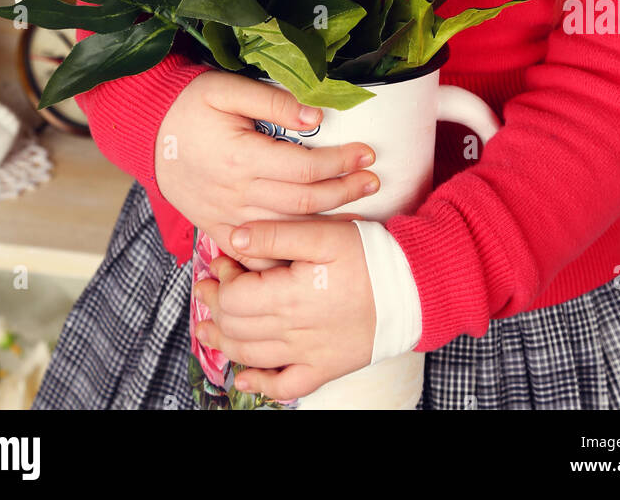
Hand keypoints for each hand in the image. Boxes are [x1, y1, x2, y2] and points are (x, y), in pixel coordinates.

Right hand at [155, 71, 378, 269]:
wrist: (147, 133)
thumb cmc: (189, 106)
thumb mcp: (226, 89)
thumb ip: (273, 102)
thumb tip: (316, 117)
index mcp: (241, 158)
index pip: (305, 167)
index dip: (341, 162)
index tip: (367, 153)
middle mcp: (237, 194)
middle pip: (304, 202)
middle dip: (344, 191)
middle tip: (373, 180)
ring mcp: (227, 217)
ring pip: (287, 230)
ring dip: (326, 222)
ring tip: (357, 209)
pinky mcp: (217, 230)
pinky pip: (258, 253)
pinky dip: (288, 253)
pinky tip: (312, 245)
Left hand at [194, 218, 375, 400]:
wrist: (414, 288)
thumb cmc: (369, 256)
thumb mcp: (322, 234)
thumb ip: (276, 234)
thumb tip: (233, 237)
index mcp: (290, 296)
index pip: (235, 298)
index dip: (221, 281)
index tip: (221, 263)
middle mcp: (294, 331)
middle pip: (237, 328)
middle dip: (214, 308)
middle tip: (205, 290)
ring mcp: (309, 354)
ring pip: (252, 356)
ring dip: (223, 343)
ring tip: (206, 329)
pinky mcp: (326, 368)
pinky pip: (287, 386)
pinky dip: (262, 386)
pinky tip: (244, 378)